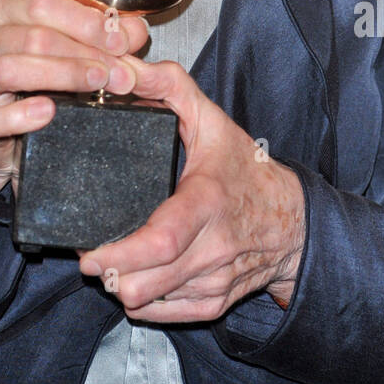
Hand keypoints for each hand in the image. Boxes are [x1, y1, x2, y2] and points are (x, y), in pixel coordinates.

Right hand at [0, 0, 146, 275]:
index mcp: (6, 11)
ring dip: (61, 75)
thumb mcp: (66, 47)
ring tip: (96, 84)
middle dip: (83, 52)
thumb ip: (100, 35)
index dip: (86, 20)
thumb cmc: (33, 79)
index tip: (121, 39)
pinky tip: (48, 111)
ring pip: (11, 68)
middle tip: (119, 71)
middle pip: (33, 36)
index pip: (43, 3)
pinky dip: (21, 115)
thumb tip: (134, 31)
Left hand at [78, 58, 305, 321]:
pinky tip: (139, 273)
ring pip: (147, 303)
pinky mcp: (212, 304)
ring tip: (112, 258)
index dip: (120, 252)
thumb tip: (123, 69)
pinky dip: (142, 299)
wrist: (293, 221)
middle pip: (146, 282)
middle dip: (108, 272)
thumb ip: (169, 86)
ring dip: (121, 285)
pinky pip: (160, 314)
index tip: (89, 250)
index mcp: (208, 202)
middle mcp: (212, 248)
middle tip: (89, 250)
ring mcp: (213, 281)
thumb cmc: (248, 170)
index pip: (162, 241)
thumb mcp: (211, 119)